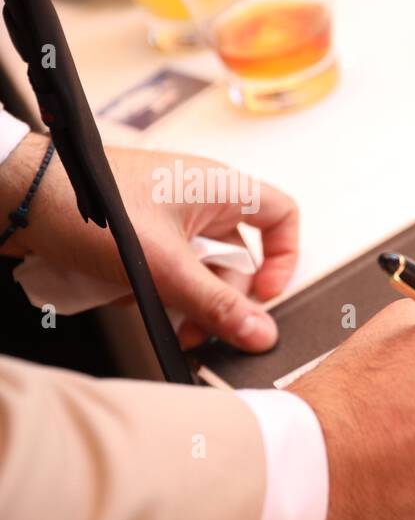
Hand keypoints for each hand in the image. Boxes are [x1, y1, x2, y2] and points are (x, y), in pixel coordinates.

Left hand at [0, 134, 297, 351]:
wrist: (14, 196)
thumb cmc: (83, 205)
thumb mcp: (161, 267)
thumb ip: (216, 304)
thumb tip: (261, 332)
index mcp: (217, 187)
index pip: (281, 216)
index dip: (283, 257)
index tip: (265, 294)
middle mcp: (198, 199)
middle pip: (238, 257)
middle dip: (221, 298)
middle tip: (204, 326)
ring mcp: (168, 217)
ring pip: (200, 270)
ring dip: (185, 301)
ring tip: (162, 319)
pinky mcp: (141, 234)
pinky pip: (168, 271)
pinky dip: (155, 291)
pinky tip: (127, 297)